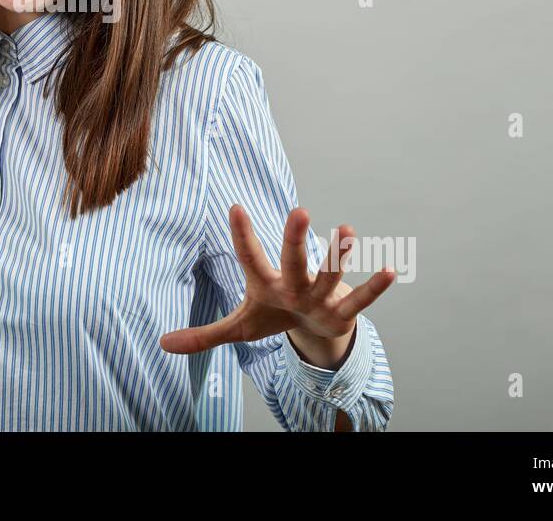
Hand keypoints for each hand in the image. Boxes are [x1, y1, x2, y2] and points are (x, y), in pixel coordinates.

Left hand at [159, 204, 393, 362]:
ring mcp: (319, 295)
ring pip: (328, 275)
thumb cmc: (273, 314)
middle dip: (294, 239)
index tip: (234, 207)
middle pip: (292, 260)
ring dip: (338, 256)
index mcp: (266, 283)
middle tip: (299, 210)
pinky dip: (374, 289)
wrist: (310, 324)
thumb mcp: (238, 327)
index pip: (250, 258)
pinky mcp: (341, 312)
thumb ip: (203, 335)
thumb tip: (162, 344)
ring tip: (346, 230)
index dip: (242, 236)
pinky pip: (360, 301)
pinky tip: (389, 270)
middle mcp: (293, 283)